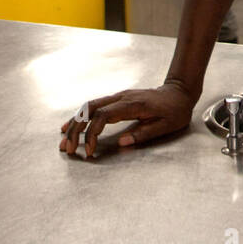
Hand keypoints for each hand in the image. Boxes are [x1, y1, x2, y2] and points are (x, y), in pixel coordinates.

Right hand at [58, 80, 196, 157]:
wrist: (179, 93)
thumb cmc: (174, 110)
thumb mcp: (166, 125)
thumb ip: (144, 133)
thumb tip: (122, 142)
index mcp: (132, 104)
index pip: (102, 117)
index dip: (92, 134)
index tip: (90, 151)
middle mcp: (121, 97)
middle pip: (89, 110)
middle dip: (75, 129)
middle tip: (67, 148)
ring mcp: (118, 96)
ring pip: (89, 106)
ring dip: (74, 122)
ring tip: (64, 139)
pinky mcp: (117, 99)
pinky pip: (94, 106)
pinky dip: (81, 116)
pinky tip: (71, 125)